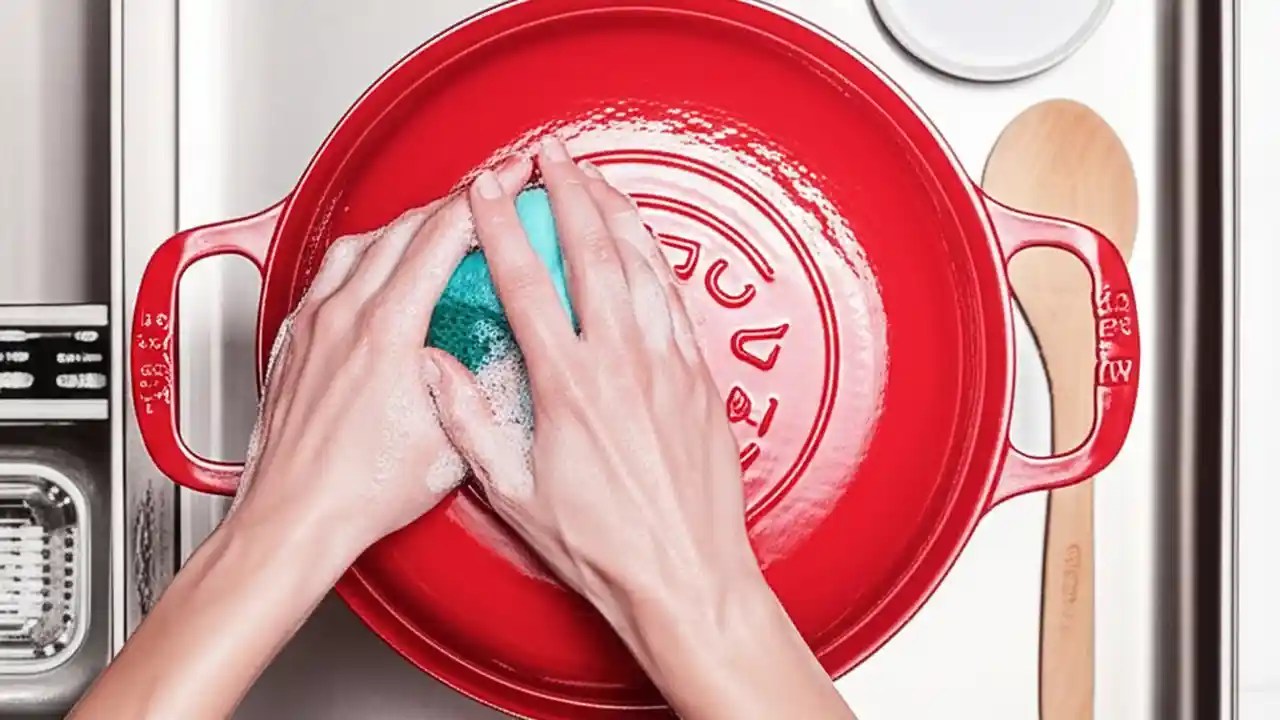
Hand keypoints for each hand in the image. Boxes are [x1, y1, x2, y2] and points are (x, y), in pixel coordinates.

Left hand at [229, 155, 533, 556]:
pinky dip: (363, 257)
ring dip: (403, 226)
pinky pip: (328, 275)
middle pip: (402, 229)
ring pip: (360, 244)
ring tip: (432, 227)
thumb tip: (500, 364)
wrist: (296, 517)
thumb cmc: (360, 493)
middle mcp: (344, 317)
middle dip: (452, 203)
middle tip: (485, 196)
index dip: (483, 199)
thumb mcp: (452, 441)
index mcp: (388, 331)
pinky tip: (375, 270)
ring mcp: (313, 326)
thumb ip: (479, 390)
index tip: (508, 178)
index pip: (441, 237)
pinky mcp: (294, 343)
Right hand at [428, 137, 852, 718]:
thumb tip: (434, 369)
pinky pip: (674, 299)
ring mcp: (668, 365)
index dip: (502, 228)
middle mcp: (622, 362)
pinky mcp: (699, 379)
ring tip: (596, 179)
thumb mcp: (513, 495)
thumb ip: (469, 423)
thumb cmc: (605, 549)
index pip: (525, 283)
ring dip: (615, 212)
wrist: (684, 577)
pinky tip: (644, 243)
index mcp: (569, 386)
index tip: (488, 193)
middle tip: (551, 157)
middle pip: (591, 251)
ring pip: (641, 264)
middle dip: (568, 192)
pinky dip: (654, 258)